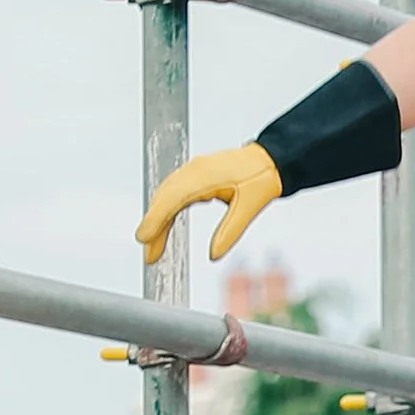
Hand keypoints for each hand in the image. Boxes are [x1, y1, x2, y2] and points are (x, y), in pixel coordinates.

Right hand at [136, 141, 280, 268]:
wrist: (270, 159)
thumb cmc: (261, 178)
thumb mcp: (250, 208)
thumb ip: (231, 231)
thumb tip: (213, 255)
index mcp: (205, 176)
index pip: (172, 198)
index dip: (155, 219)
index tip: (143, 238)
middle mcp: (193, 170)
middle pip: (164, 199)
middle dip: (153, 227)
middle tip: (149, 255)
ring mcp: (192, 171)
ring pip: (166, 196)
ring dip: (158, 221)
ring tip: (154, 248)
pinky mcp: (195, 175)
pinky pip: (174, 193)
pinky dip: (166, 211)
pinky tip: (164, 228)